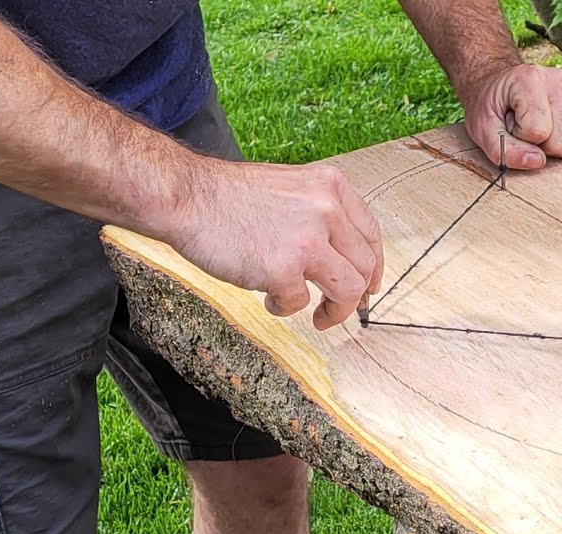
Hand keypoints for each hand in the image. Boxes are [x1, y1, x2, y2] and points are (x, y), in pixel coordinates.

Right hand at [172, 159, 382, 330]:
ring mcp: (308, 240)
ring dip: (336, 312)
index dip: (374, 266)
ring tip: (318, 319)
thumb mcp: (291, 188)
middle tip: (339, 309)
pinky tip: (268, 297)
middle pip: (365, 266)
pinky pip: (300, 303)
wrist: (187, 197)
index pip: (371, 234)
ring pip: (349, 290)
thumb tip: (342, 257)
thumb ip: (319, 215)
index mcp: (331, 187)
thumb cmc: (230, 198)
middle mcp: (327, 210)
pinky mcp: (283, 269)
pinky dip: (285, 307)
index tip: (369, 285)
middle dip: (356, 296)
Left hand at [462, 63, 561, 170]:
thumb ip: (504, 150)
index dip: (521, 138)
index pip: (538, 131)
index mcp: (530, 79)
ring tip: (538, 125)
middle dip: (541, 145)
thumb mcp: (483, 129)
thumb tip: (537, 162)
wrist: (502, 87)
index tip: (511, 124)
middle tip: (525, 128)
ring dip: (555, 143)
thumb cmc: (492, 107)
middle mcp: (559, 79)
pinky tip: (555, 126)